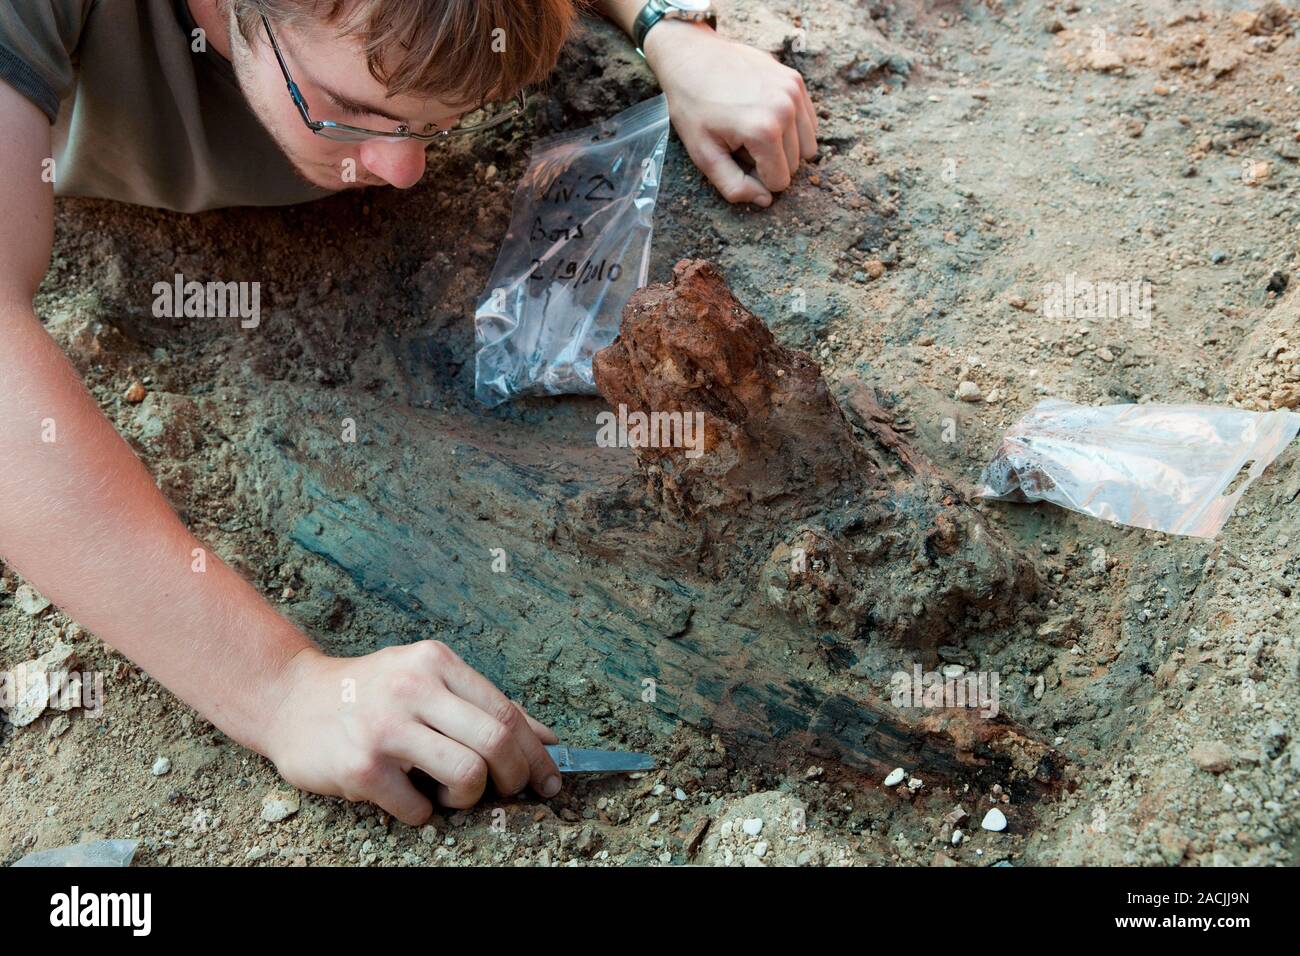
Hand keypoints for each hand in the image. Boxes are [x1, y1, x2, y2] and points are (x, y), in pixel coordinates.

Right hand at [262, 641, 561, 823]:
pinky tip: (408, 798)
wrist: (290, 700)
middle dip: (514, 778)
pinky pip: (419, 809)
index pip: (507, 712)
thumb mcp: (428, 680)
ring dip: (468, 799)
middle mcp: (414, 687)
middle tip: (505, 792)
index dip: (536, 755)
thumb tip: (547, 740)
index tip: (551, 781)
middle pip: (496, 741)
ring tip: (448, 794)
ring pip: (467, 775)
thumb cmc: (371, 693)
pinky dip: (423, 814)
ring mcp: (386, 727)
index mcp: (436, 663)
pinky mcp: (361, 766)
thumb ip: (483, 705)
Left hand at [645, 21, 817, 206]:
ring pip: (807, 147)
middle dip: (771, 163)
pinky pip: (809, 122)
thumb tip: (765, 201)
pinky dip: (793, 128)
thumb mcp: (704, 155)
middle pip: (795, 165)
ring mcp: (794, 91)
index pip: (779, 182)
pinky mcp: (796, 80)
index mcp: (764, 131)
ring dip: (785, 148)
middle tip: (742, 143)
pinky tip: (766, 117)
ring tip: (755, 131)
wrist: (691, 57)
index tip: (737, 161)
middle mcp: (786, 109)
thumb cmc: (693, 107)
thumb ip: (734, 186)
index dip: (758, 179)